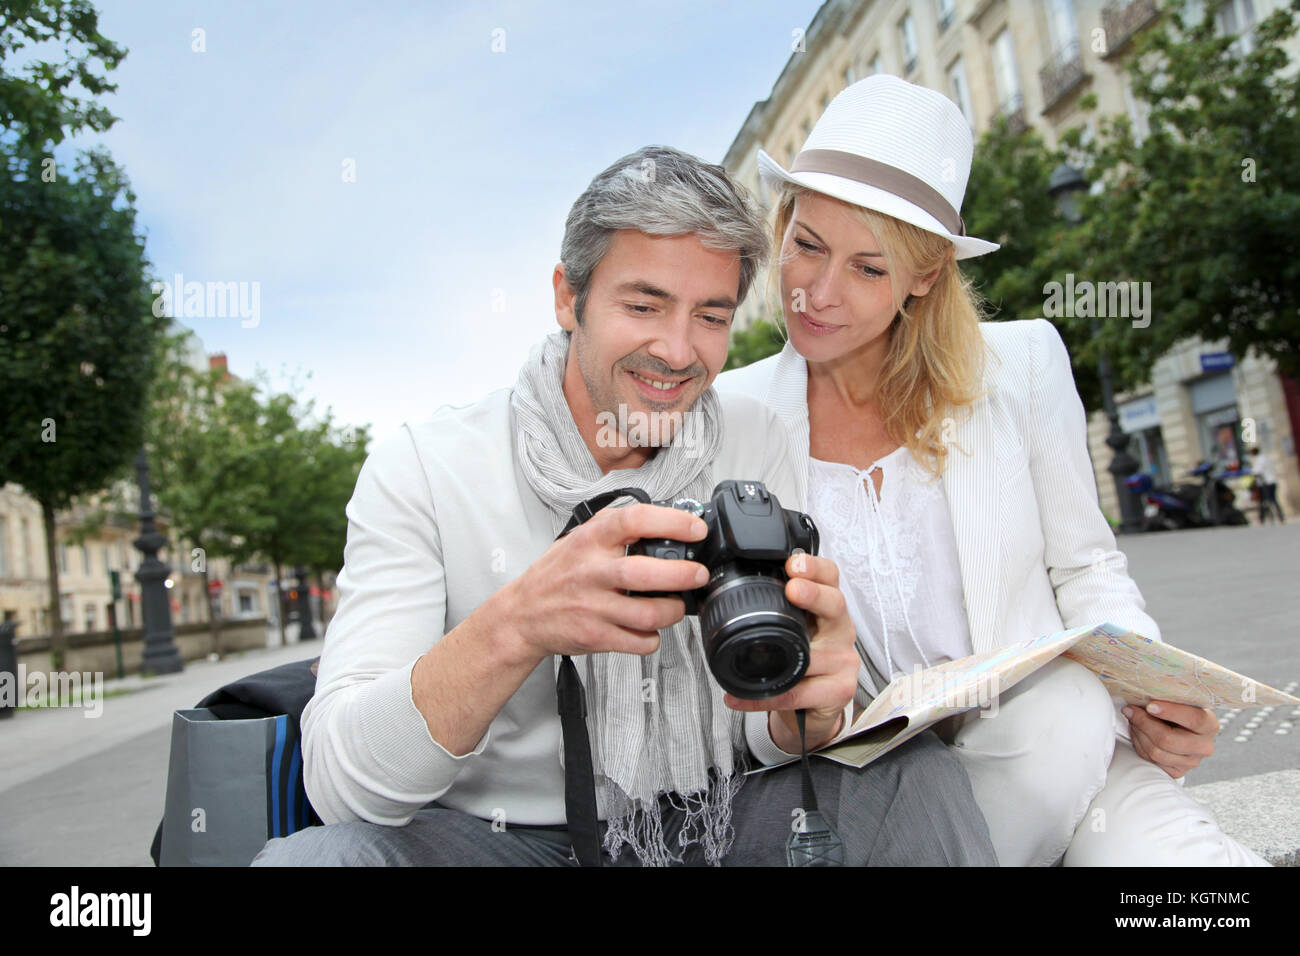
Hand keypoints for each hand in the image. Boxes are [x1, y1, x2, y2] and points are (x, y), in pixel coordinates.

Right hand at [495, 503, 709, 663]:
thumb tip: (664, 521)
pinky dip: (653, 637)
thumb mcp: (578, 538)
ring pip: (649, 613)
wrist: (522, 615)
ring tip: (676, 606)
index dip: (672, 522)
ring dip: (673, 611)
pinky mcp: (595, 636)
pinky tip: (649, 628)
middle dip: (683, 574)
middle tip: (698, 574)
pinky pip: (639, 641)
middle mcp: (591, 572)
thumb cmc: (556, 575)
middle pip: (646, 572)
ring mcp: (593, 607)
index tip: (696, 529)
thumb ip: (614, 528)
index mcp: (590, 540)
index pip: (635, 520)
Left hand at [724, 552, 858, 752]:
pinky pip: (797, 692)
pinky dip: (767, 696)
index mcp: (828, 607)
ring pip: (814, 655)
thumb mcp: (793, 629)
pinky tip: (742, 695)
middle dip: (813, 594)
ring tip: (751, 652)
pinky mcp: (839, 690)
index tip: (794, 564)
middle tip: (793, 589)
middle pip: (834, 604)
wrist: (814, 704)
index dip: (815, 568)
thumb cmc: (803, 659)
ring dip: (778, 658)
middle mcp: (841, 629)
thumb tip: (722, 591)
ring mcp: (844, 660)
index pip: (830, 578)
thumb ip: (774, 609)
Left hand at [1123, 700, 1218, 778]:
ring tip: (1132, 719)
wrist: (1181, 729)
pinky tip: (1138, 732)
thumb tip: (1141, 697)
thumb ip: (1166, 699)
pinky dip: (1139, 744)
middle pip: (1168, 740)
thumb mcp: (1178, 702)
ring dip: (1138, 733)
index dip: (1170, 712)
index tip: (1150, 705)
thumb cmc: (1177, 711)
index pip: (1193, 719)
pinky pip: (1151, 760)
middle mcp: (1204, 746)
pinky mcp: (1177, 771)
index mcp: (1210, 725)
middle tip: (1130, 710)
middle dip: (1144, 723)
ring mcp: (1192, 762)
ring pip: (1156, 751)